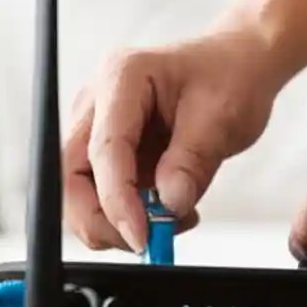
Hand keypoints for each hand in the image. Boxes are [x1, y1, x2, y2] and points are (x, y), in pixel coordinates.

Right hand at [63, 27, 285, 252]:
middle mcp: (97, 103)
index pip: (103, 149)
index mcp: (121, 78)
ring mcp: (97, 129)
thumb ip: (192, 161)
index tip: (141, 234)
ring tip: (167, 221)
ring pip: (79, 192)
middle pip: (70, 175)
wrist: (235, 66)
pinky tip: (166, 212)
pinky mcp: (107, 155)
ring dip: (114, 222)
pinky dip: (128, 216)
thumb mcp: (222, 116)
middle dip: (100, 218)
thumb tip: (168, 205)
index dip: (116, 199)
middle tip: (145, 240)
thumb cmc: (228, 75)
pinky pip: (101, 196)